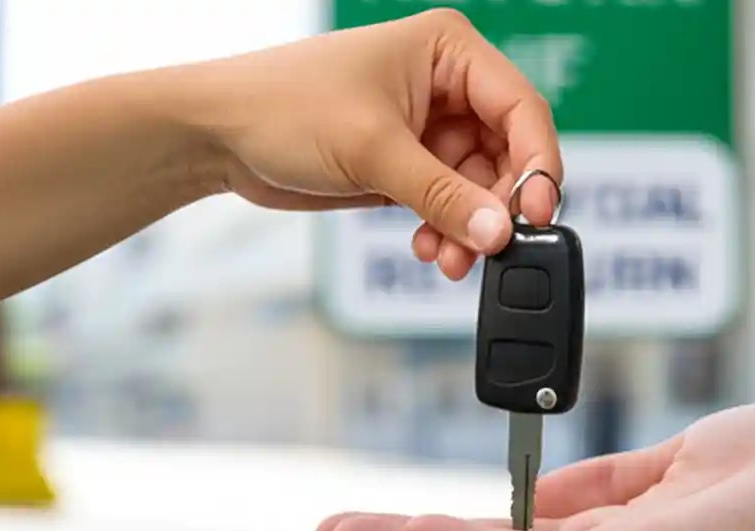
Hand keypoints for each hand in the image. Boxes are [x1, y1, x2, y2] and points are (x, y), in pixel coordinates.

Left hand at [190, 8, 560, 279]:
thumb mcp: (372, 151)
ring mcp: (428, 126)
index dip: (537, 165)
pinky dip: (446, 229)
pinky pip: (450, 202)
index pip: (521, 108)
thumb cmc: (280, 106)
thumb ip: (443, 196)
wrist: (217, 136)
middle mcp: (446, 84)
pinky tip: (429, 247)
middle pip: (507, 154)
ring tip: (447, 257)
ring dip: (469, 226)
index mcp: (448, 51)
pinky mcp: (408, 162)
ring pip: (479, 186)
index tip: (534, 214)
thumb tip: (497, 232)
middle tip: (485, 246)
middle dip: (495, 206)